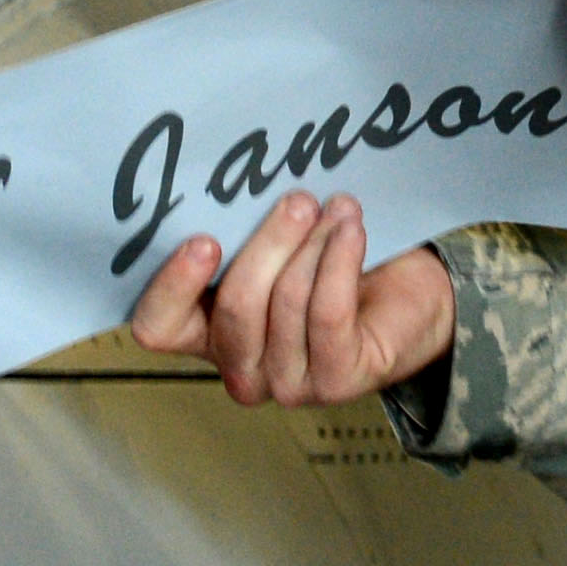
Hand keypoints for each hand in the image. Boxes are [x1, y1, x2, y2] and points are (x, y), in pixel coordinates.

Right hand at [121, 193, 457, 406]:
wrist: (408, 299)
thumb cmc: (328, 267)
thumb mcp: (273, 248)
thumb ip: (240, 233)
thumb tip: (226, 181)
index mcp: (205, 336)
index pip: (158, 328)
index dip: (172, 286)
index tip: (205, 239)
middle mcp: (240, 370)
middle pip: (235, 307)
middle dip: (270, 243)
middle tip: (298, 201)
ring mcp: (287, 384)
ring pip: (286, 303)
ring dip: (314, 245)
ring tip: (338, 209)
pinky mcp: (337, 382)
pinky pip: (328, 313)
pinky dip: (340, 262)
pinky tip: (352, 230)